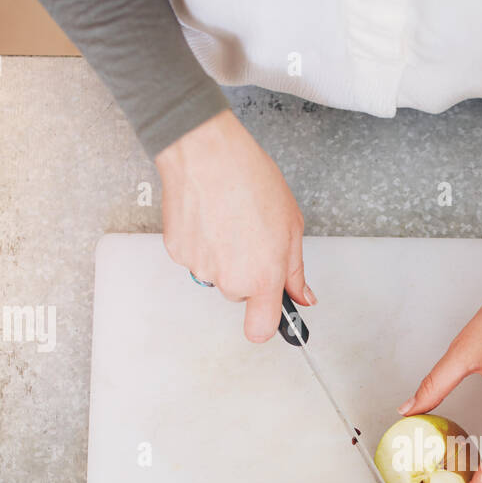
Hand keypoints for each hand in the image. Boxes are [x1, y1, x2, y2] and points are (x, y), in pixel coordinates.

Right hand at [155, 110, 312, 341]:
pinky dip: (202, 242)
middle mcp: (228, 279)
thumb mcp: (291, 226)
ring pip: (216, 274)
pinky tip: (210, 216)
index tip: (271, 314)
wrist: (207, 153)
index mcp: (262, 277)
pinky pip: (195, 258)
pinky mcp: (177, 252)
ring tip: (230, 220)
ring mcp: (200, 267)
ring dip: (223, 256)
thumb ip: (296, 270)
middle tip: (251, 236)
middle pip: (239, 294)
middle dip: (247, 272)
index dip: (267, 324)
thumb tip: (303, 296)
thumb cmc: (250, 180)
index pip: (261, 329)